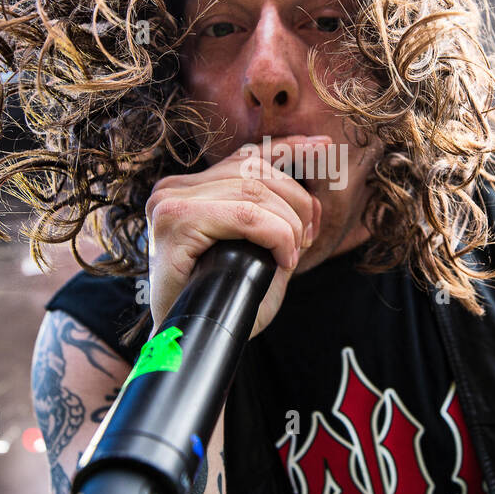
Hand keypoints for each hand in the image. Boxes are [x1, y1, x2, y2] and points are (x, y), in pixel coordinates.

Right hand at [144, 135, 325, 339]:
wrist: (187, 345)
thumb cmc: (222, 305)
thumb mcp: (255, 255)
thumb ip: (274, 220)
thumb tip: (312, 194)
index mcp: (189, 189)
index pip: (245, 155)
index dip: (289, 147)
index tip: (324, 148)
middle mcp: (174, 189)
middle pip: (256, 170)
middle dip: (297, 202)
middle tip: (307, 239)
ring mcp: (170, 203)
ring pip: (255, 190)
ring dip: (289, 224)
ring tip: (292, 253)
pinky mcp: (175, 223)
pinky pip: (245, 215)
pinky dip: (275, 235)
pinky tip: (282, 257)